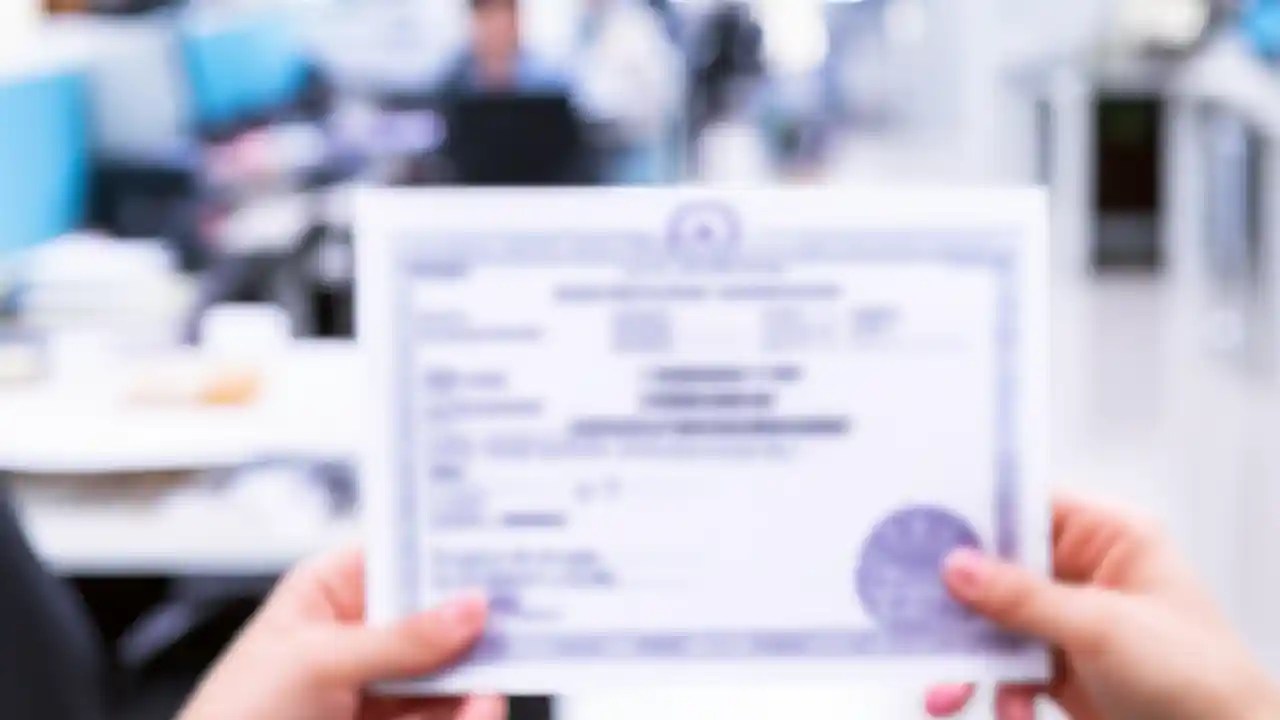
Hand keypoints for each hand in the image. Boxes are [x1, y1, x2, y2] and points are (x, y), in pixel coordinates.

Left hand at [178, 548, 505, 719]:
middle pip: (439, 615)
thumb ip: (397, 638)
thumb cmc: (228, 719)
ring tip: (490, 690)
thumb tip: (467, 609)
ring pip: (452, 669)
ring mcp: (380, 687)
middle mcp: (362, 634)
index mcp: (330, 593)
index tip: (495, 554)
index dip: (447, 551)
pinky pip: (446, 712)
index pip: (403, 553)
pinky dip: (468, 711)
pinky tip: (479, 708)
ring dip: (479, 675)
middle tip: (515, 622)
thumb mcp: (312, 663)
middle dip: (474, 622)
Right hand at [926, 495, 1279, 719]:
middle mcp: (1085, 572)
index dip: (975, 520)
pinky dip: (996, 688)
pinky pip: (1006, 665)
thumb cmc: (1199, 679)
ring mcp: (1070, 622)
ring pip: (994, 624)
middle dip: (959, 605)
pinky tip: (1006, 708)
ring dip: (970, 658)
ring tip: (947, 689)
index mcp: (1109, 537)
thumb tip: (958, 566)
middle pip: (998, 570)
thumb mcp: (1102, 629)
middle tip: (917, 618)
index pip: (1027, 508)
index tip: (924, 534)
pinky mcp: (1061, 667)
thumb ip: (1023, 597)